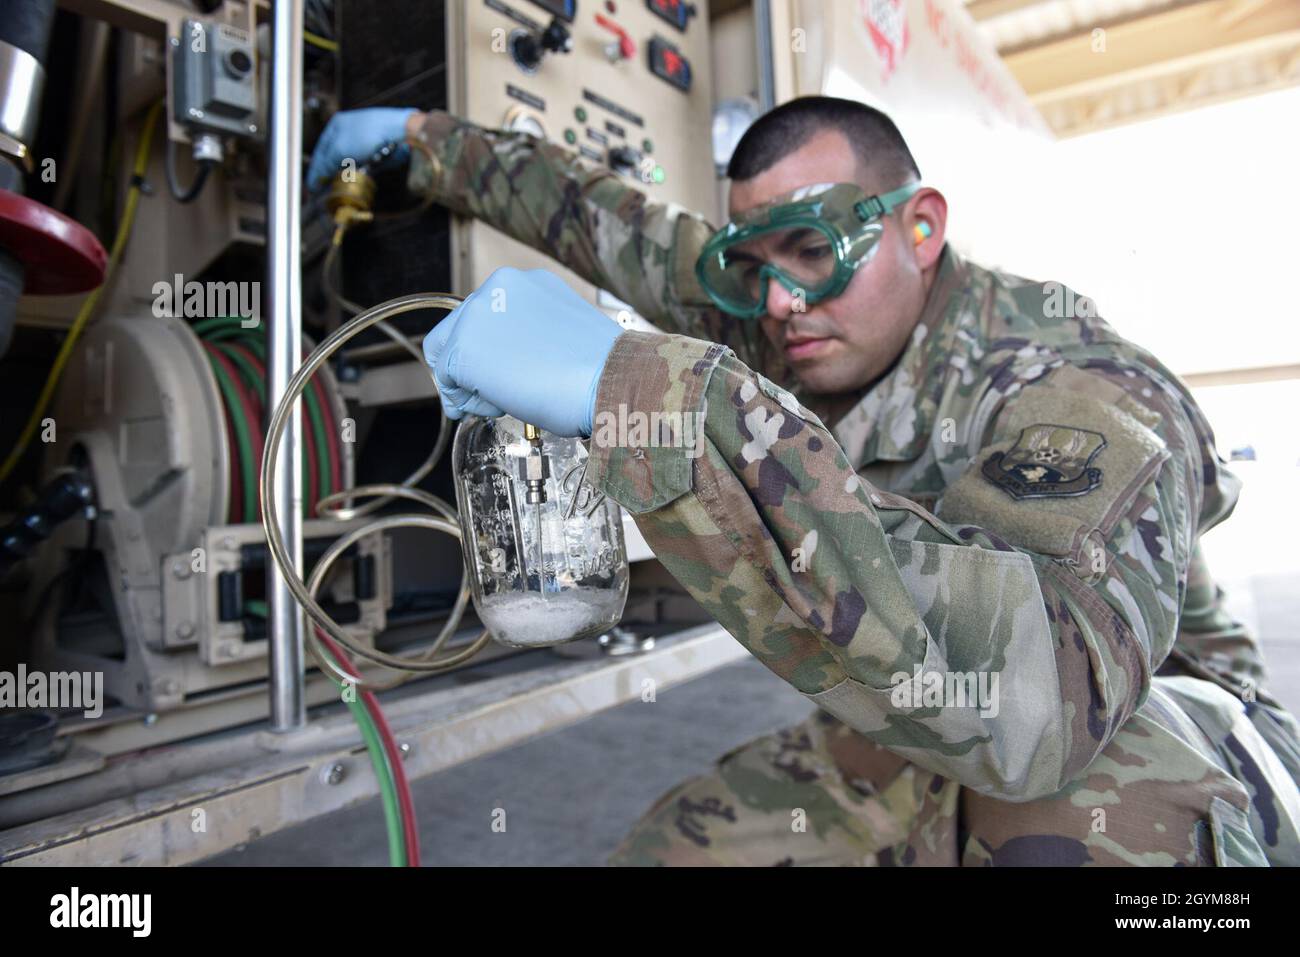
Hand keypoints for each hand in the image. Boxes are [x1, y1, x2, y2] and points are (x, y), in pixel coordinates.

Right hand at [306, 107, 418, 192]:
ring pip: (348, 162)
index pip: (321, 150)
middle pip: (334, 157)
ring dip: (343, 175)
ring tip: (337, 188)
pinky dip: (356, 174)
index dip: (316, 169)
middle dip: (329, 173)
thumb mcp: (340, 149)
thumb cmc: (368, 134)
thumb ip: (325, 165)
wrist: (399, 133)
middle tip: (323, 190)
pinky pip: (362, 166)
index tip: (312, 185)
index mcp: (337, 125)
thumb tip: (316, 180)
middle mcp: (349, 131)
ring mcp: (363, 141)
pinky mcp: (376, 151)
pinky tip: (353, 182)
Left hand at [423, 268, 623, 436]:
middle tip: (494, 396)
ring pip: (449, 356)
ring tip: (506, 401)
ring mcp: (476, 315)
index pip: (481, 315)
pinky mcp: (464, 348)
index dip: (485, 350)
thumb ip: (526, 333)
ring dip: (470, 385)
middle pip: (457, 332)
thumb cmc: (598, 368)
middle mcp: (496, 288)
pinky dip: (467, 400)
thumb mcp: (558, 332)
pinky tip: (501, 405)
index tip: (496, 373)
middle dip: (471, 368)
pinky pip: (448, 380)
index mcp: (523, 282)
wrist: (608, 380)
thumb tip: (506, 358)